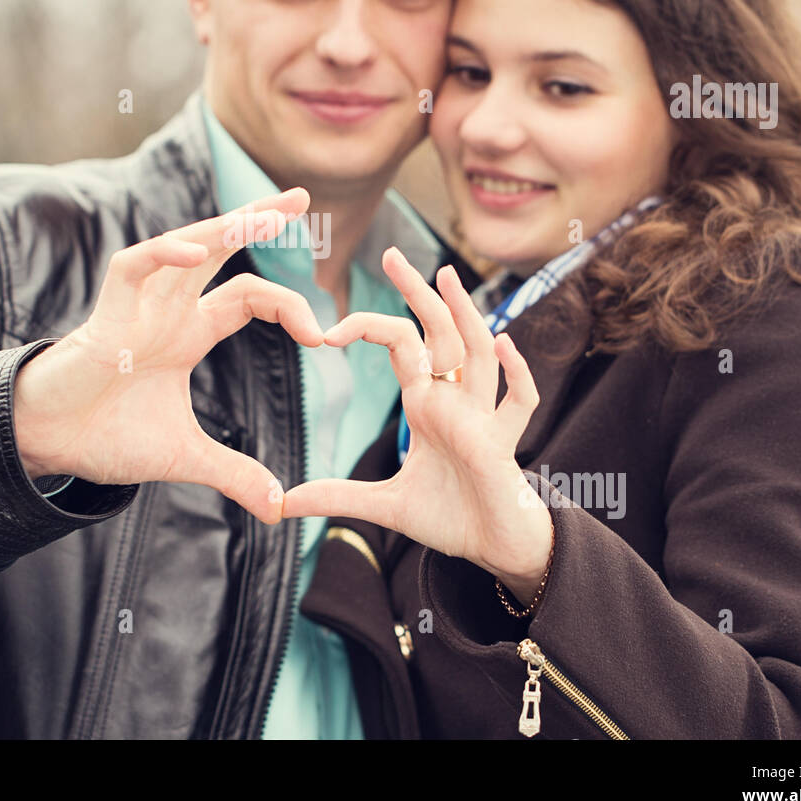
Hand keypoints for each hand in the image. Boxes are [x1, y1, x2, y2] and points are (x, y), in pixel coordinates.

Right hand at [13, 187, 323, 524]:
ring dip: (224, 226)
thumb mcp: (185, 457)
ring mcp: (138, 304)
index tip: (321, 338)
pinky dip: (164, 252)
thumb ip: (234, 474)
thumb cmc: (105, 438)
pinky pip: (136, 263)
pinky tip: (198, 249)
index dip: (289, 306)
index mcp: (188, 333)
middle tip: (300, 196)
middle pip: (220, 247)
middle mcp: (168, 308)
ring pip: (185, 245)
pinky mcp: (106, 310)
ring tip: (266, 212)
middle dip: (257, 219)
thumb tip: (280, 509)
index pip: (248, 295)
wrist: (49, 446)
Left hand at [281, 248, 552, 595]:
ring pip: (479, 353)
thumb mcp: (384, 505)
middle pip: (439, 332)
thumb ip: (337, 497)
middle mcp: (456, 399)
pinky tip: (506, 346)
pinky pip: (517, 403)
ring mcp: (482, 418)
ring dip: (466, 315)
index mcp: (427, 403)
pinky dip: (516, 374)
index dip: (367, 329)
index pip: (400, 344)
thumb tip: (283, 502)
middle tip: (392, 253)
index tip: (327, 333)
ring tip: (447, 277)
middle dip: (419, 293)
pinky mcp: (502, 446)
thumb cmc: (449, 515)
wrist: (494, 547)